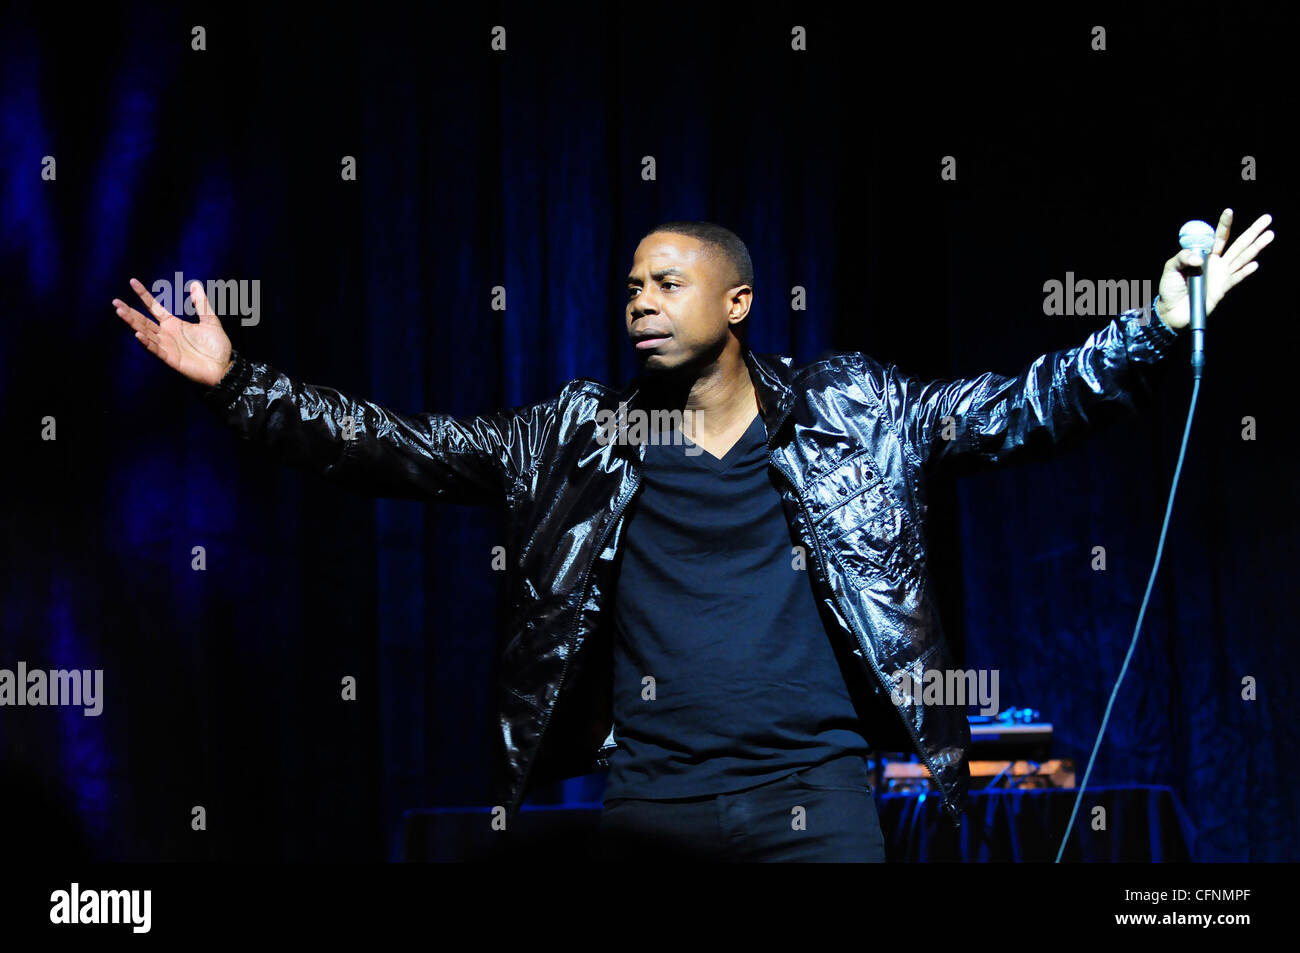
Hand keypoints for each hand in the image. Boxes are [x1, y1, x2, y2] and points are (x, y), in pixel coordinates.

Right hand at [113, 279, 232, 386]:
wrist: (224, 367)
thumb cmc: (217, 346)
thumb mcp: (210, 321)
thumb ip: (201, 304)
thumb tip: (194, 284)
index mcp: (173, 324)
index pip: (153, 307)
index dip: (143, 295)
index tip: (132, 282)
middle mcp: (166, 334)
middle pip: (143, 320)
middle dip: (129, 312)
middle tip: (115, 302)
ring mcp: (167, 346)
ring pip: (145, 333)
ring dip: (132, 323)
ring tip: (120, 312)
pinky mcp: (171, 359)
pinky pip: (156, 350)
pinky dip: (147, 342)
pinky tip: (137, 334)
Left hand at [1156, 209, 1273, 329]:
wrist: (1170, 310)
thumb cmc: (1170, 287)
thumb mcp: (1171, 267)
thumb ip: (1183, 257)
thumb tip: (1200, 257)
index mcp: (1205, 255)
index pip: (1218, 237)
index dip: (1224, 224)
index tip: (1229, 211)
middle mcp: (1217, 263)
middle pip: (1238, 244)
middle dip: (1252, 232)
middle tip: (1267, 219)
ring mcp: (1221, 276)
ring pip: (1242, 258)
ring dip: (1256, 247)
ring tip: (1269, 235)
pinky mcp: (1222, 290)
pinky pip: (1235, 279)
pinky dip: (1244, 272)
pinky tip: (1254, 264)